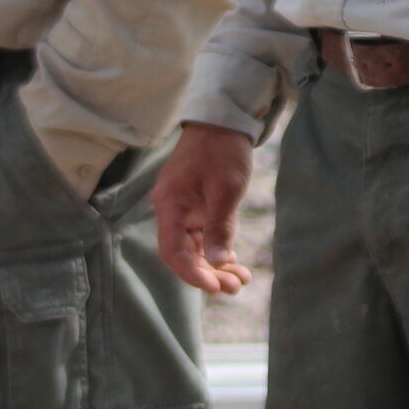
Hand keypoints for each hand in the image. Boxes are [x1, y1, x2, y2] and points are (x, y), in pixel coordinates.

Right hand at [152, 121, 255, 294]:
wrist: (224, 120)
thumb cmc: (223, 150)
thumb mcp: (226, 188)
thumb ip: (219, 227)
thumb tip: (216, 263)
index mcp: (170, 204)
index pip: (173, 251)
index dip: (191, 273)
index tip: (214, 287)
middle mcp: (171, 209)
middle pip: (184, 253)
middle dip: (208, 273)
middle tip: (234, 288)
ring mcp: (182, 208)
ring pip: (195, 246)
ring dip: (215, 264)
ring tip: (239, 280)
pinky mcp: (195, 206)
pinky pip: (202, 234)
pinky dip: (217, 248)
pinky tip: (234, 263)